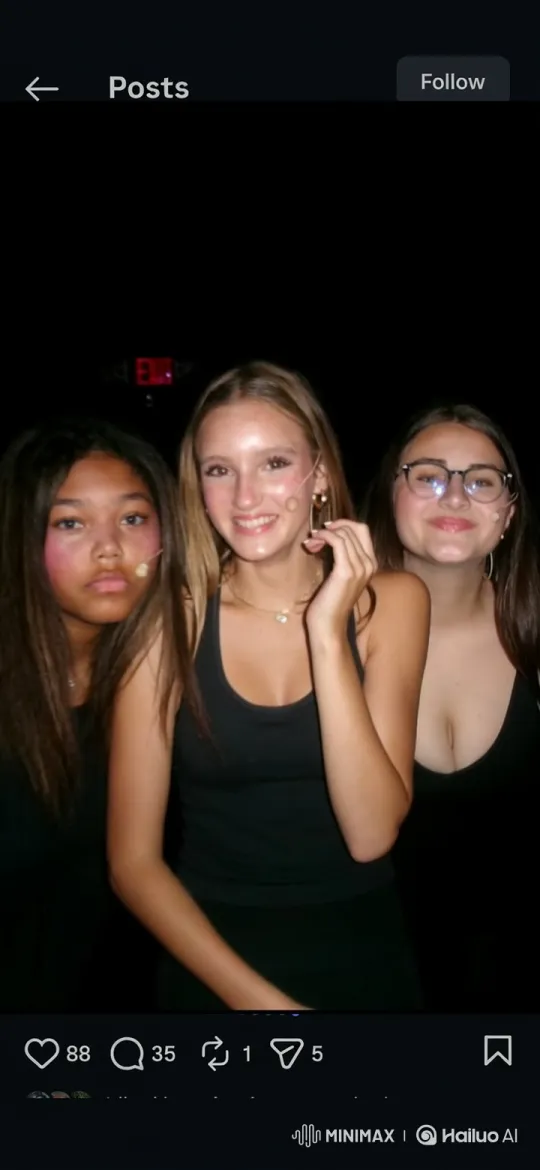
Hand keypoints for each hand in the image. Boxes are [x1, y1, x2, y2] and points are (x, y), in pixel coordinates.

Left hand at [303, 520, 376, 637]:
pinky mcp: (346, 571)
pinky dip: (324, 536)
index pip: (363, 530)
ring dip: (324, 533)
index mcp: (371, 563)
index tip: (326, 529)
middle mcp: (369, 564)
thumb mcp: (340, 575)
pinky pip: (337, 541)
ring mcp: (360, 567)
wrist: (329, 625)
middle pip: (355, 528)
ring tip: (311, 542)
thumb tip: (330, 537)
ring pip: (345, 533)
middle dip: (333, 527)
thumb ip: (341, 557)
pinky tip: (313, 542)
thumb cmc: (330, 602)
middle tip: (315, 536)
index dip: (344, 524)